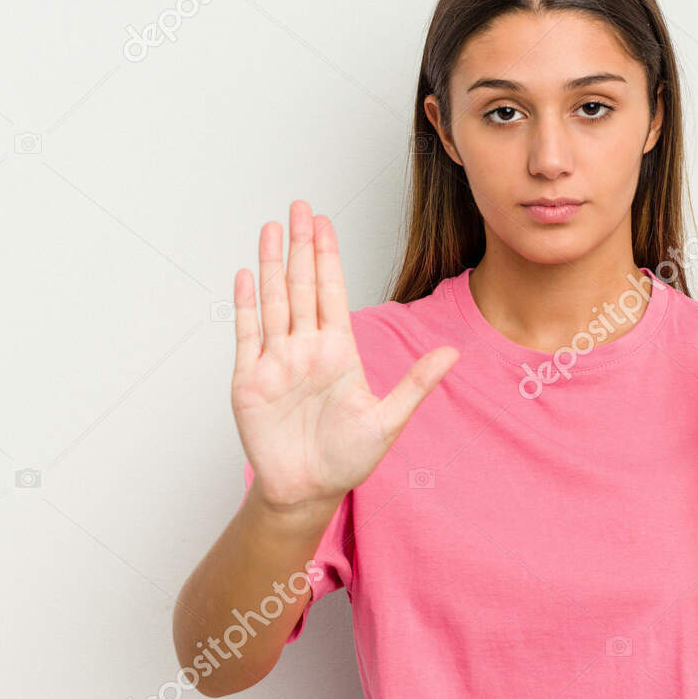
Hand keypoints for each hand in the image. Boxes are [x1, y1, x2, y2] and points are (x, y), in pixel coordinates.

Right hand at [232, 200, 457, 512]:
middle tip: (300, 207)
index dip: (328, 256)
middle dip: (301, 246)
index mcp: (339, 351)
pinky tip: (245, 275)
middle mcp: (306, 349)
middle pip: (302, 286)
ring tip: (271, 229)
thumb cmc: (347, 459)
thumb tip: (452, 354)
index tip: (326, 223)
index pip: (332, 293)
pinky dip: (245, 305)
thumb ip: (416, 383)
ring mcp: (276, 361)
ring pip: (274, 301)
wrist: (307, 492)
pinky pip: (247, 334)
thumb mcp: (388, 420)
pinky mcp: (249, 379)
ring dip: (271, 265)